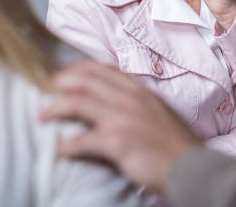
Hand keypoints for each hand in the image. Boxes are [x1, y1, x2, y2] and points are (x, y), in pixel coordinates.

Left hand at [40, 61, 200, 193]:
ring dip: (56, 108)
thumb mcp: (159, 113)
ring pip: (78, 104)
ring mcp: (123, 118)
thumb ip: (138, 104)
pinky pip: (83, 141)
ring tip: (43, 115)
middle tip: (48, 89)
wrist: (192, 167)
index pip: (104, 69)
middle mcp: (130, 98)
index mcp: (140, 90)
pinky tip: (59, 150)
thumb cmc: (176, 145)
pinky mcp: (118, 142)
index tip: (64, 72)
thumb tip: (115, 103)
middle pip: (86, 81)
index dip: (80, 68)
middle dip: (62, 83)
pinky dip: (67, 145)